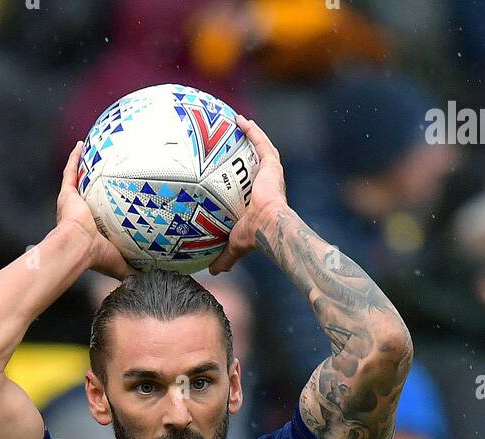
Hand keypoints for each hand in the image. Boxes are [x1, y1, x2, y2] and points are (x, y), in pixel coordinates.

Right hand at [56, 141, 133, 280]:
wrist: (78, 247)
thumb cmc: (97, 256)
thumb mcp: (120, 263)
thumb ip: (133, 270)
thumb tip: (151, 279)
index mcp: (92, 230)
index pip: (102, 216)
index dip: (108, 209)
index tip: (118, 200)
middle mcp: (81, 215)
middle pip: (90, 195)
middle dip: (96, 185)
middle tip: (107, 172)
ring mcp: (73, 203)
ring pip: (79, 181)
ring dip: (84, 167)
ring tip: (93, 153)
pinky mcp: (67, 194)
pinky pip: (70, 171)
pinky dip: (74, 158)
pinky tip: (81, 145)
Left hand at [209, 115, 286, 273]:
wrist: (268, 227)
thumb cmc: (253, 236)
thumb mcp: (234, 245)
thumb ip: (225, 257)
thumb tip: (213, 272)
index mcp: (259, 199)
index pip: (249, 183)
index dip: (241, 175)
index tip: (230, 168)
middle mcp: (266, 183)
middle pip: (255, 162)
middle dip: (247, 150)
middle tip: (232, 140)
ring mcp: (270, 173)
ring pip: (261, 148)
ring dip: (251, 135)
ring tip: (238, 123)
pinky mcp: (271, 165)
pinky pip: (261, 142)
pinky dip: (252, 131)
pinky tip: (240, 120)